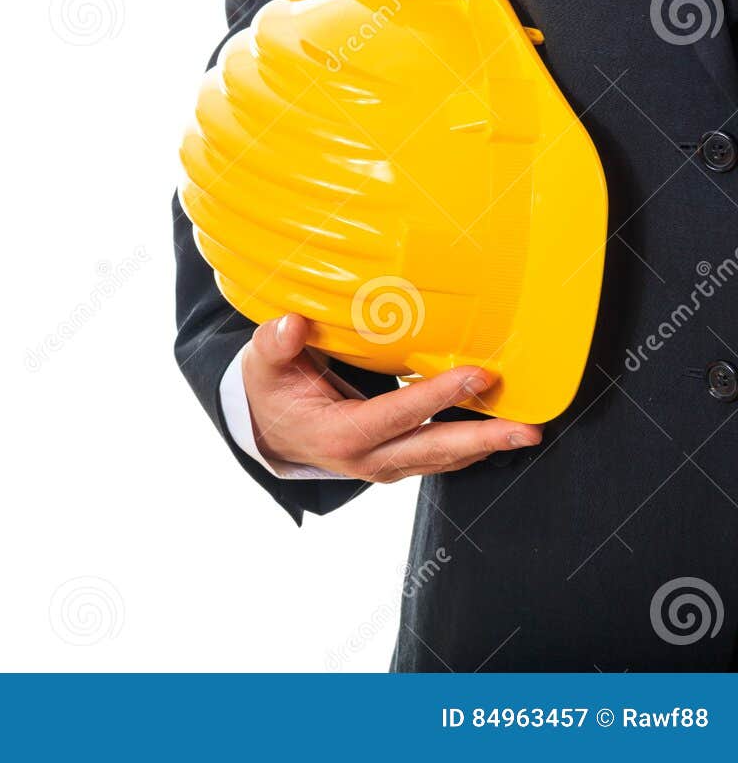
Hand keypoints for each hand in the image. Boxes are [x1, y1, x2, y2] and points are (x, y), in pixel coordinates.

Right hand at [244, 313, 541, 481]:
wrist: (269, 433)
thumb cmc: (271, 392)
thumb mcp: (263, 367)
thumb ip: (275, 345)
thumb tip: (292, 324)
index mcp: (338, 435)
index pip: (395, 416)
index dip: (436, 397)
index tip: (475, 375)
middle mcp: (367, 459)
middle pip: (433, 450)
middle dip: (483, 439)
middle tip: (526, 428)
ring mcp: (385, 465)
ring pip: (443, 458)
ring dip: (486, 445)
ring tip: (526, 429)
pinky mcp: (397, 461)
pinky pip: (440, 455)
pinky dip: (472, 443)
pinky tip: (498, 428)